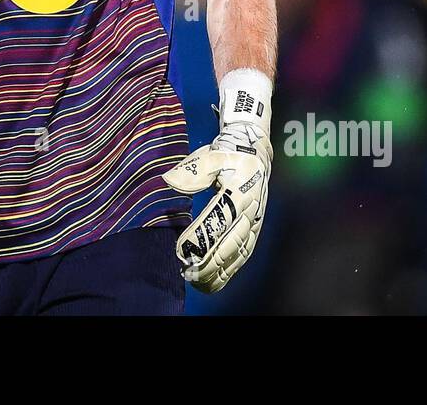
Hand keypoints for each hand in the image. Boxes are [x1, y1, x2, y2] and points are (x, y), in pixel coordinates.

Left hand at [163, 69, 273, 293]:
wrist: (255, 144)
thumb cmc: (228, 149)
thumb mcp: (210, 154)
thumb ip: (193, 170)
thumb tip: (170, 182)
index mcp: (239, 189)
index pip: (217, 219)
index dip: (200, 238)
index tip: (182, 251)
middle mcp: (251, 208)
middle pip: (230, 242)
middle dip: (209, 262)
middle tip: (187, 273)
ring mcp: (256, 218)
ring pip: (240, 252)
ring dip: (220, 270)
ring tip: (200, 283)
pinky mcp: (257, 224)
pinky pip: (246, 251)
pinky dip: (232, 267)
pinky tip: (219, 277)